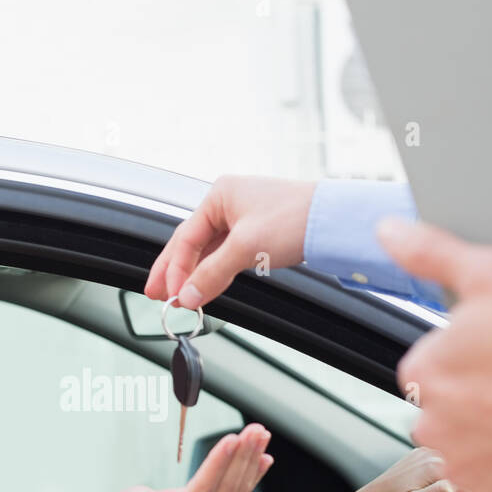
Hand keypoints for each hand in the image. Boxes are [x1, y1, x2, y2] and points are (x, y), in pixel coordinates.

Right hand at [108, 423, 272, 491]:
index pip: (203, 488)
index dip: (219, 464)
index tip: (232, 440)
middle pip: (226, 486)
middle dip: (242, 455)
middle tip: (254, 430)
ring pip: (236, 487)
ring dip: (251, 460)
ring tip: (260, 435)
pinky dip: (253, 473)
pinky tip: (264, 458)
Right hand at [145, 176, 316, 308]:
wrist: (335, 220)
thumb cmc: (295, 218)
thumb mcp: (247, 248)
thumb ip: (212, 273)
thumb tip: (188, 296)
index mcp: (220, 195)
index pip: (185, 237)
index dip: (174, 269)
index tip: (168, 294)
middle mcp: (229, 204)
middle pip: (191, 242)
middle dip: (173, 271)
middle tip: (156, 294)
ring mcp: (243, 218)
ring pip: (208, 251)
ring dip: (194, 274)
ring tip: (179, 296)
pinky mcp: (258, 233)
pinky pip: (226, 255)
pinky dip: (214, 272)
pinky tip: (206, 286)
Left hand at [342, 446, 473, 491]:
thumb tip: (457, 486)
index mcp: (432, 465)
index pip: (467, 481)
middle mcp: (429, 455)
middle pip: (464, 472)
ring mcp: (424, 454)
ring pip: (456, 469)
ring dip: (458, 486)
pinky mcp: (419, 459)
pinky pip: (444, 467)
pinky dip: (448, 480)